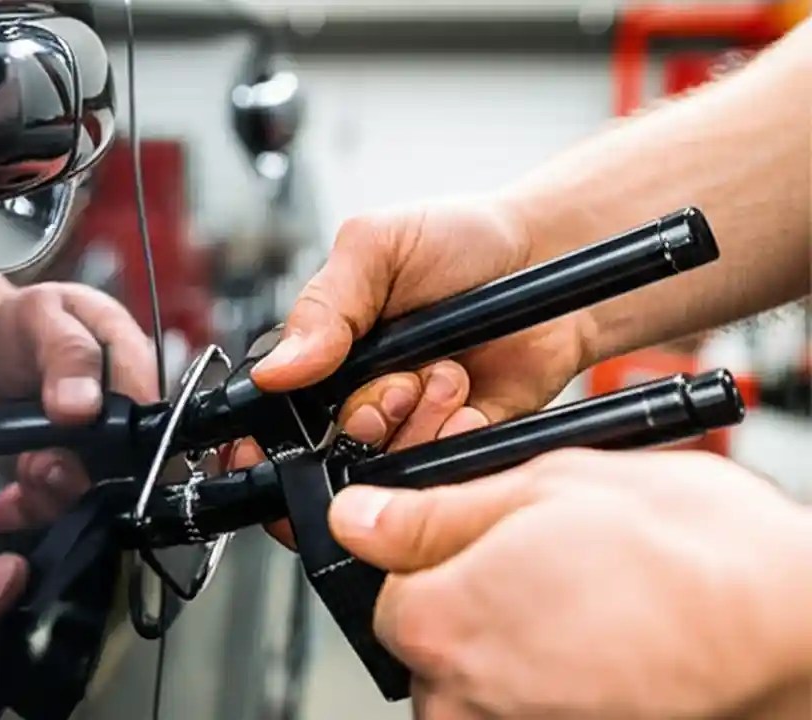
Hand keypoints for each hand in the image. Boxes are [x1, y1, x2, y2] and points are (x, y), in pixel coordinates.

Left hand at [0, 283, 157, 529]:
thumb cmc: (27, 322)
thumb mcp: (44, 316)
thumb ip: (67, 355)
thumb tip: (84, 406)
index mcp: (134, 368)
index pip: (149, 422)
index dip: (118, 446)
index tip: (73, 445)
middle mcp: (123, 418)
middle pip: (123, 471)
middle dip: (76, 479)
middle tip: (38, 464)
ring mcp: (94, 451)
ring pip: (89, 497)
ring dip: (52, 496)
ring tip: (25, 473)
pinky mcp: (64, 476)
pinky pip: (58, 508)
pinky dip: (31, 512)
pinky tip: (12, 501)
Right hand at [251, 198, 590, 449]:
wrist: (552, 256)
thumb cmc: (463, 240)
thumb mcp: (375, 246)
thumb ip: (323, 305)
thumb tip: (277, 370)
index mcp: (323, 349)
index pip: (276, 409)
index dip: (272, 432)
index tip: (288, 431)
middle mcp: (360, 392)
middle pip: (329, 448)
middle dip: (364, 418)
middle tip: (397, 382)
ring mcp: (408, 423)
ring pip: (384, 468)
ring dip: (416, 426)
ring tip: (445, 377)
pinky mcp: (459, 445)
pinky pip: (441, 472)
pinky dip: (456, 440)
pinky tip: (471, 403)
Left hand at [327, 449, 811, 718]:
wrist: (795, 628)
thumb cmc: (693, 557)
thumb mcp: (544, 488)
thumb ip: (432, 515)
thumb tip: (359, 521)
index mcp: (440, 624)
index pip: (390, 601)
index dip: (437, 566)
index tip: (485, 551)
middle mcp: (464, 703)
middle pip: (433, 655)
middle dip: (477, 615)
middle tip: (553, 580)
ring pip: (484, 695)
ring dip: (520, 660)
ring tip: (592, 619)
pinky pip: (531, 717)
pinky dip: (558, 694)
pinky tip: (608, 659)